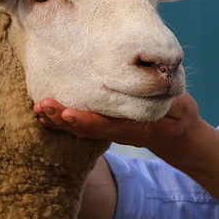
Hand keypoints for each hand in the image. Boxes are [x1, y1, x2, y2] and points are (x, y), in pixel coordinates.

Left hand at [34, 93, 205, 156]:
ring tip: (37, 109)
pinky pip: (78, 125)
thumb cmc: (178, 115)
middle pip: (85, 129)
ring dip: (56, 120)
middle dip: (61, 119)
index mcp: (134, 127)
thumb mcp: (181, 107)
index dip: (86, 121)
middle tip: (41, 107)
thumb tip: (162, 84)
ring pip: (78, 129)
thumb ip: (171, 101)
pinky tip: (43, 114)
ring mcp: (107, 131)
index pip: (106, 126)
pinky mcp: (102, 125)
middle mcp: (116, 131)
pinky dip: (59, 121)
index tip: (67, 114)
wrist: (175, 134)